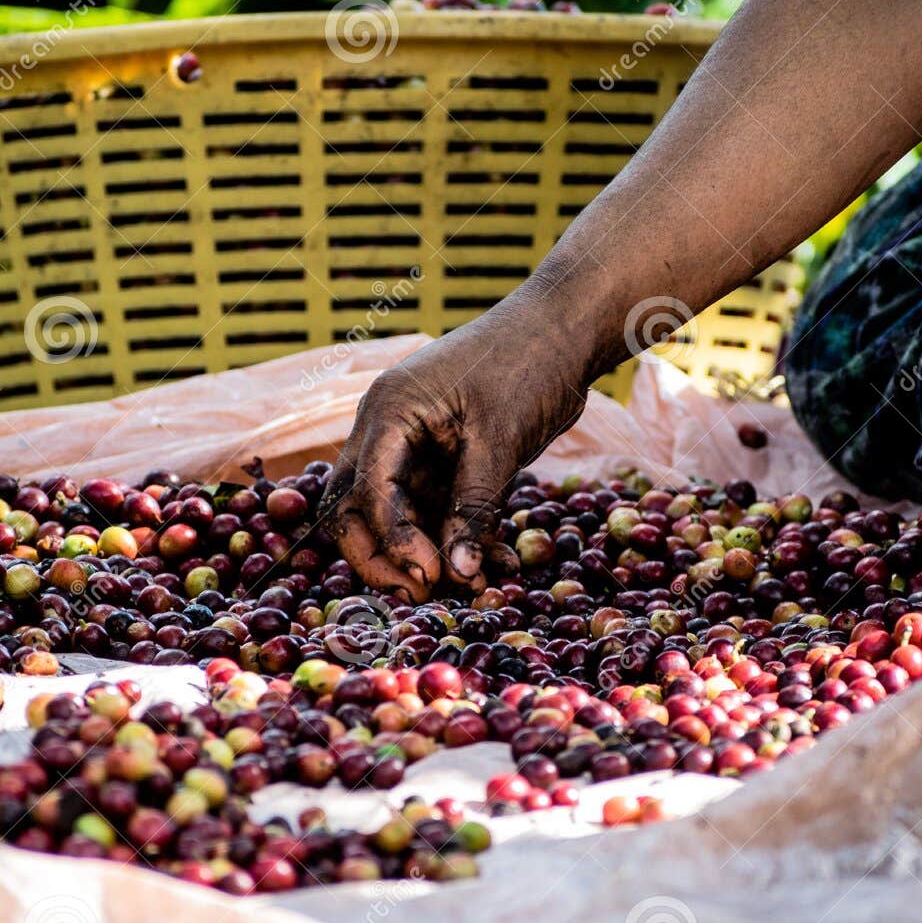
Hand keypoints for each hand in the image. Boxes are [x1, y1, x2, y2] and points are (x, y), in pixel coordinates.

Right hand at [327, 302, 590, 600]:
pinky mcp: (443, 458)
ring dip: (430, 553)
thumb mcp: (500, 442)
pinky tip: (494, 561)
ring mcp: (413, 444)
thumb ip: (474, 507)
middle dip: (384, 556)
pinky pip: (437, 508)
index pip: (365, 492)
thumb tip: (457, 574)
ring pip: (400, 515)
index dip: (392, 541)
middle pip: (357, 508)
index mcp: (389, 413)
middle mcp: (388, 430)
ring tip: (475, 584)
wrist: (565, 329)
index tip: (430, 575)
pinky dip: (459, 536)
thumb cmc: (528, 367)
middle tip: (424, 593)